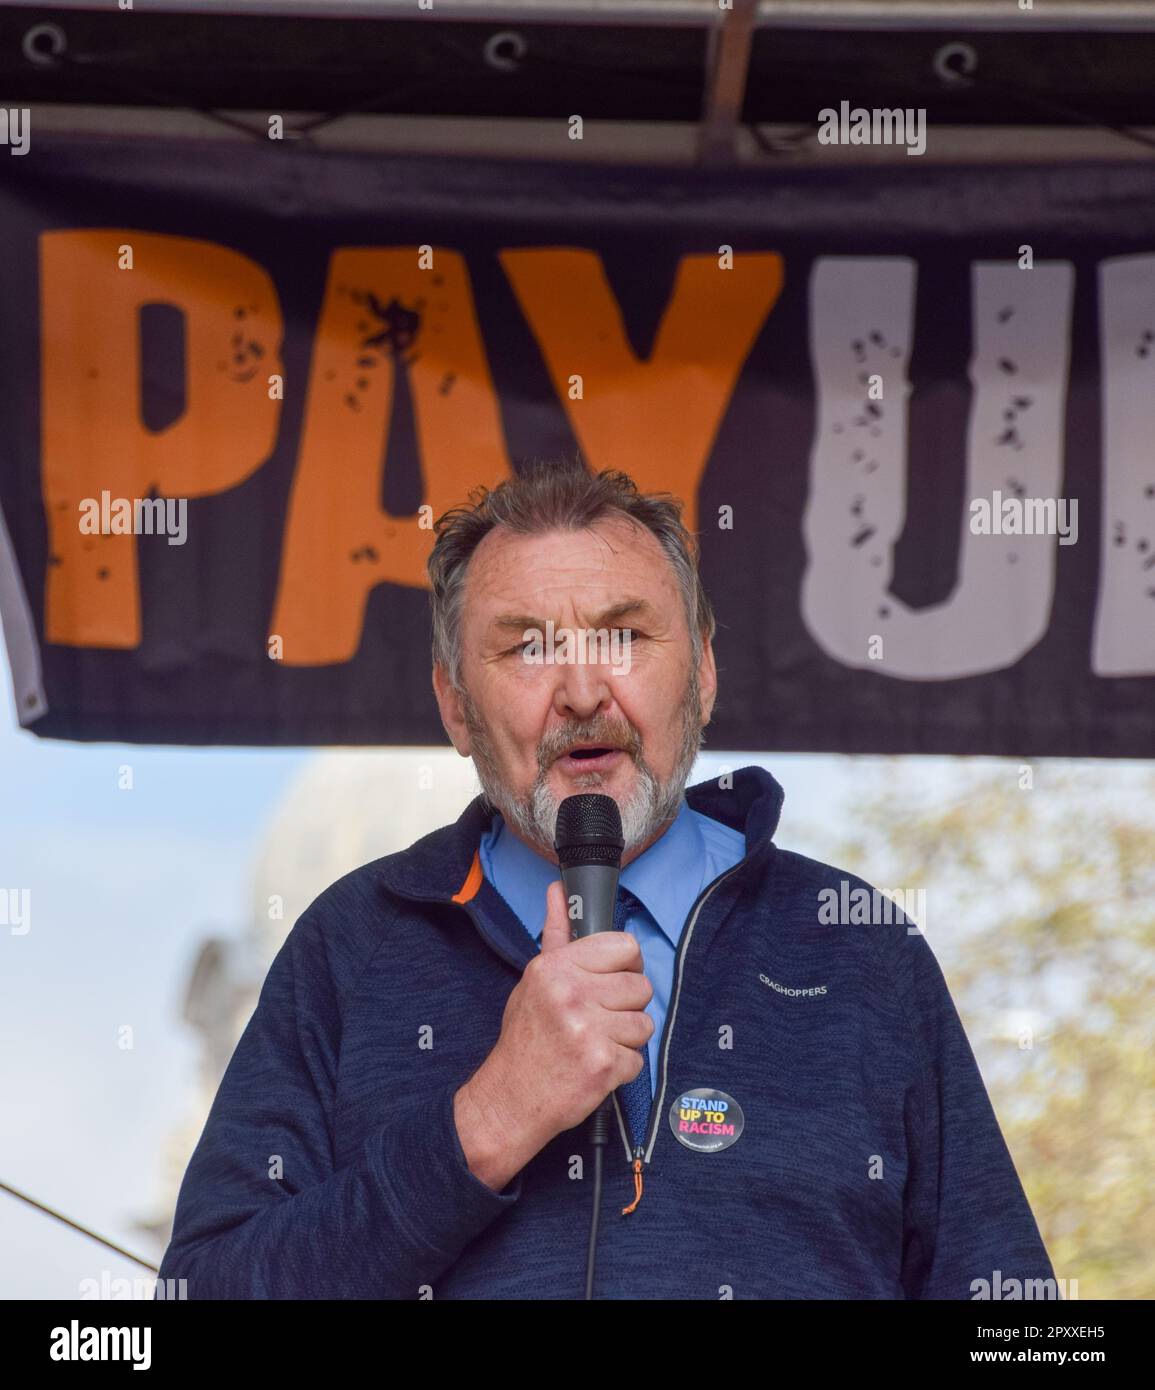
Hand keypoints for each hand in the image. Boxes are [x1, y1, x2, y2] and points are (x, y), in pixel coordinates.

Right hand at [454, 878, 652, 1190]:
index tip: (610, 980)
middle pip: (640, 987)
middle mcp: (572, 994)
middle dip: (626, 1006)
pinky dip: (621, 1068)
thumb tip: (559, 890)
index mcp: (557, 967)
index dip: (624, 966)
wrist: (509, 1098)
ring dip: (625, 1038)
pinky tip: (594, 1066)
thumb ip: (556, 934)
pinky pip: (638, 1058)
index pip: (625, 947)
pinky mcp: (602, 1065)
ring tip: (595, 1043)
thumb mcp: (534, 979)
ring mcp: (588, 1030)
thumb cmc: (526, 1036)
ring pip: (644, 1024)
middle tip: (598, 1019)